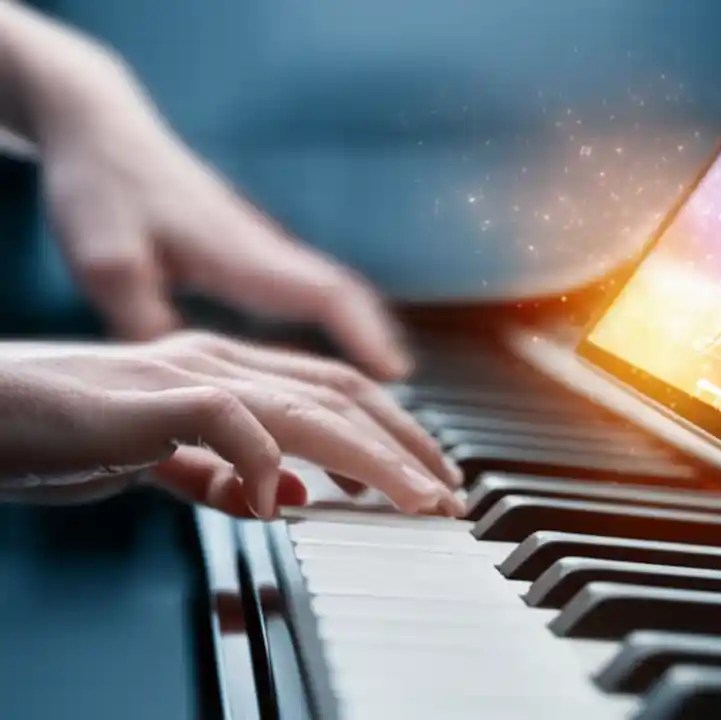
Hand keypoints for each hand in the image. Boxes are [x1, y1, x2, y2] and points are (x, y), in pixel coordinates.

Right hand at [0, 331, 462, 518]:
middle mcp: (218, 361)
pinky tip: (278, 506)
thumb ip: (215, 473)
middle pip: (341, 396)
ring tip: (412, 500)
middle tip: (445, 493)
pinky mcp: (151, 397)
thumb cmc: (51, 430)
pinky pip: (229, 422)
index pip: (333, 393)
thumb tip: (283, 500)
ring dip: (371, 457)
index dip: (390, 431)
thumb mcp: (154, 459)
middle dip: (405, 445)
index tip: (426, 477)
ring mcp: (187, 373)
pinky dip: (264, 462)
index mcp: (223, 371)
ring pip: (308, 407)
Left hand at [16, 18, 410, 378]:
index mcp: (242, 255)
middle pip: (347, 298)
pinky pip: (309, 293)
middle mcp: (266, 251)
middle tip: (400, 394)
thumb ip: (145, 323)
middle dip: (380, 346)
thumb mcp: (106, 263)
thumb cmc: (104, 187)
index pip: (324, 294)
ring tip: (382, 389)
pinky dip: (337, 324)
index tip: (397, 372)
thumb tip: (183, 382)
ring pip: (334, 294)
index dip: (364, 334)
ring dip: (363, 336)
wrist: (99, 129)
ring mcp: (262, 250)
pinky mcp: (249, 253)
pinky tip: (329, 358)